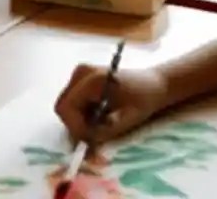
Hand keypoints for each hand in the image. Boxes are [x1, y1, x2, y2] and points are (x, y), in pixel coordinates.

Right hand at [55, 65, 169, 143]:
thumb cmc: (144, 98)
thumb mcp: (128, 119)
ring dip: (80, 120)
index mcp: (92, 79)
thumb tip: (87, 145)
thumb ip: (106, 132)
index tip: (90, 140)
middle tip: (94, 136)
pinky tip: (100, 115)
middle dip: (76, 125)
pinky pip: (72, 101)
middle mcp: (81, 72)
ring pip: (67, 106)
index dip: (75, 128)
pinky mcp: (81, 78)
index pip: (67, 108)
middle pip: (63, 107)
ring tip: (102, 123)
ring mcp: (79, 73)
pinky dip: (82, 113)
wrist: (153, 83)